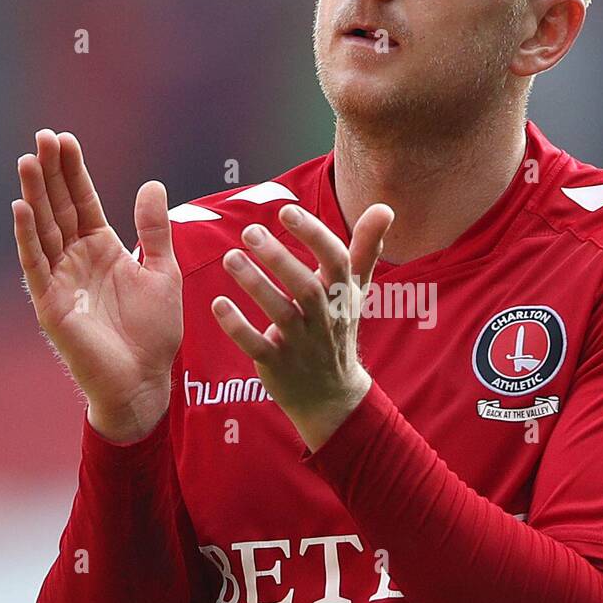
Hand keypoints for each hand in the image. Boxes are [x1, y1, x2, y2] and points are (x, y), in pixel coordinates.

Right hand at [12, 130, 182, 443]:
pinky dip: (27, 237)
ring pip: (43, 229)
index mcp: (102, 248)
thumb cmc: (154, 332)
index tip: (64, 139)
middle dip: (51, 173)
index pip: (82, 200)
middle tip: (43, 136)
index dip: (73, 171)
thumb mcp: (162, 272)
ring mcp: (59, 279)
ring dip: (34, 196)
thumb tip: (151, 183)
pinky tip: (21, 208)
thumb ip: (153, 230)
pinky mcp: (50, 303)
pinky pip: (35, 264)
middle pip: (58, 207)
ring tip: (28, 160)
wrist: (145, 379)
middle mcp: (75, 259)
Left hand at [212, 202, 393, 450]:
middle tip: (250, 231)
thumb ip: (365, 248)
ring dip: (256, 285)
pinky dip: (238, 327)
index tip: (287, 212)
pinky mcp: (277, 365)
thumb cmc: (338, 329)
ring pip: (281, 314)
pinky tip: (218, 304)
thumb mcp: (356, 291)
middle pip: (307, 288)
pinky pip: (257, 346)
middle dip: (279, 259)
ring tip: (231, 258)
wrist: (332, 395)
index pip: (336, 262)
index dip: (314, 236)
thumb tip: (385, 207)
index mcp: (343, 297)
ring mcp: (301, 345)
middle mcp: (325, 320)